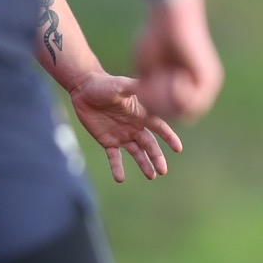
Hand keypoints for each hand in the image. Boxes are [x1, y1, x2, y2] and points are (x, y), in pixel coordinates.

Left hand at [66, 72, 181, 181]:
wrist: (84, 88)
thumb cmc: (105, 84)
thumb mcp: (121, 85)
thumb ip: (136, 87)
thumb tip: (151, 85)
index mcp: (143, 114)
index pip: (160, 128)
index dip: (169, 138)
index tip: (178, 149)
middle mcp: (136, 127)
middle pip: (150, 145)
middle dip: (157, 158)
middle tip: (163, 170)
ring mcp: (122, 136)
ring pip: (137, 153)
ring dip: (144, 164)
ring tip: (151, 176)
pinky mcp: (108, 141)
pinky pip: (114, 157)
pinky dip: (117, 167)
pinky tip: (120, 178)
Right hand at [133, 0, 222, 123]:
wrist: (169, 18)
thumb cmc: (155, 39)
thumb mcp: (148, 71)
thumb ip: (149, 91)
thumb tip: (150, 109)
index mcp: (185, 87)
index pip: (172, 113)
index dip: (154, 107)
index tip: (142, 89)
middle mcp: (200, 89)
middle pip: (180, 116)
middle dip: (158, 104)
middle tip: (149, 85)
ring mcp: (207, 84)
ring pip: (186, 111)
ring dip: (166, 99)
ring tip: (159, 77)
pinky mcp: (209, 78)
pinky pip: (191, 101)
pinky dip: (176, 93)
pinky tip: (171, 75)